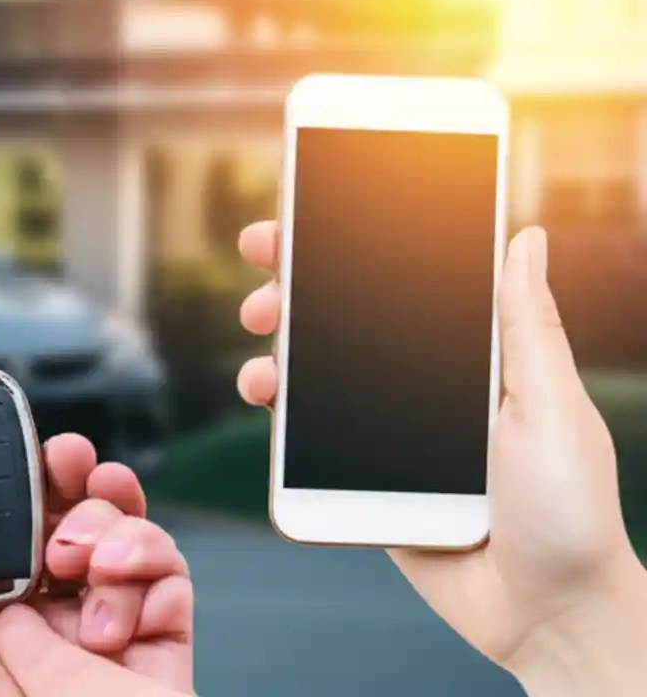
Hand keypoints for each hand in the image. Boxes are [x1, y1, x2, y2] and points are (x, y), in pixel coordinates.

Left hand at [0, 433, 192, 695]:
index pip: (32, 513)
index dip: (48, 473)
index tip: (49, 450)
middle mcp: (45, 614)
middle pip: (95, 521)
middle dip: (94, 485)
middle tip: (79, 477)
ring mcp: (97, 642)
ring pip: (138, 548)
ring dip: (120, 529)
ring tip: (85, 559)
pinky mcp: (145, 670)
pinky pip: (172, 596)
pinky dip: (151, 578)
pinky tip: (104, 610)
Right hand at [236, 222, 646, 693]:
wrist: (545, 616)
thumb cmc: (570, 514)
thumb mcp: (552, 407)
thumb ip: (525, 326)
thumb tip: (526, 237)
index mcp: (474, 361)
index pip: (405, 288)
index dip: (357, 247)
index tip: (312, 213)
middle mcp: (427, 392)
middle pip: (350, 322)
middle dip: (300, 282)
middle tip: (265, 258)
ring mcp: (392, 438)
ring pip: (321, 376)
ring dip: (280, 346)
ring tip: (261, 338)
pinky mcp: (365, 482)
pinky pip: (312, 440)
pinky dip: (281, 413)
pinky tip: (266, 395)